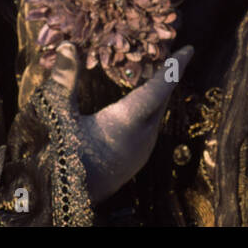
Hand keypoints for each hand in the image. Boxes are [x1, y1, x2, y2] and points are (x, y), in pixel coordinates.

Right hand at [47, 42, 193, 203]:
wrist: (62, 202)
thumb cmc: (61, 158)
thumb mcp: (58, 115)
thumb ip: (65, 80)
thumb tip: (67, 45)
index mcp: (129, 123)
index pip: (159, 87)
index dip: (174, 66)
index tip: (189, 48)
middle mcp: (142, 137)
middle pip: (160, 100)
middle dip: (166, 76)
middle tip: (167, 53)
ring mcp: (140, 152)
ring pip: (155, 115)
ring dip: (155, 94)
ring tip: (152, 72)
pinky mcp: (133, 161)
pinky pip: (148, 128)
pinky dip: (147, 109)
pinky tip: (136, 102)